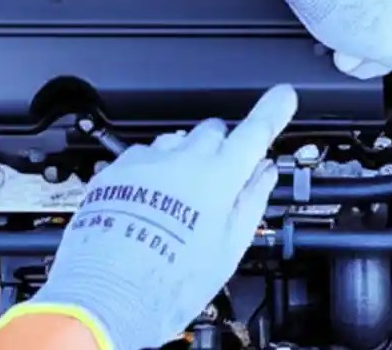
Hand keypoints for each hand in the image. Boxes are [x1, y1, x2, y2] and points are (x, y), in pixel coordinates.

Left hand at [0, 86, 296, 349]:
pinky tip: (149, 205)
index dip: (273, 110)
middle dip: (222, 147)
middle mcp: (183, 159)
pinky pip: (143, 157)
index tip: (284, 96)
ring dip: (184, 159)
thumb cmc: (169, 281)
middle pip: (213, 131)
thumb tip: (265, 175)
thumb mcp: (228, 248)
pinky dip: (152, 172)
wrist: (107, 294)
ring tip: (178, 203)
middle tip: (221, 182)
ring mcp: (147, 161)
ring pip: (176, 142)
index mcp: (219, 177)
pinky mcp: (117, 169)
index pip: (256, 131)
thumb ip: (251, 201)